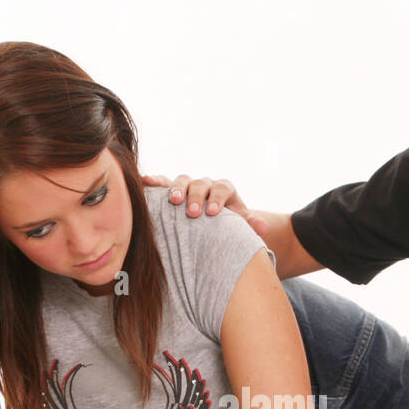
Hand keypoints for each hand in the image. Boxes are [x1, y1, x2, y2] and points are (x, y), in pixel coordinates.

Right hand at [141, 173, 267, 235]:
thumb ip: (250, 225)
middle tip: (193, 213)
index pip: (222, 188)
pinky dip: (155, 182)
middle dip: (197, 197)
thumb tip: (263, 227)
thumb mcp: (241, 226)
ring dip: (177, 189)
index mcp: (224, 189)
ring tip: (173, 201)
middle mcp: (205, 184)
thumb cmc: (228, 226)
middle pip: (201, 184)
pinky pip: (162, 182)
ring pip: (182, 181)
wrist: (214, 223)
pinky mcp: (171, 189)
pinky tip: (146, 182)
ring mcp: (188, 185)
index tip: (214, 213)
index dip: (218, 199)